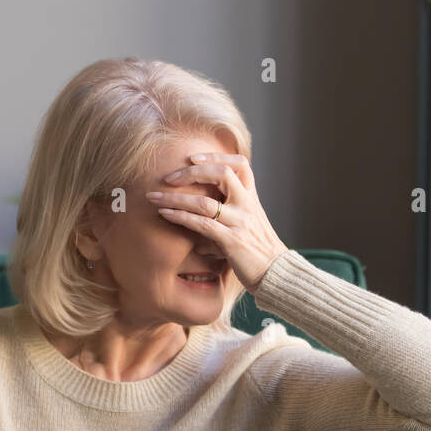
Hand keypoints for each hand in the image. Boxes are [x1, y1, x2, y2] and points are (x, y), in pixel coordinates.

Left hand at [145, 152, 288, 290]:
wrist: (277, 274)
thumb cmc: (259, 253)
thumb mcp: (248, 227)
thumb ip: (228, 220)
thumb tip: (201, 237)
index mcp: (252, 198)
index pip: (239, 164)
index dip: (215, 157)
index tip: (192, 157)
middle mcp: (247, 205)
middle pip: (221, 174)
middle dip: (191, 172)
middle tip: (168, 178)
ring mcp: (240, 222)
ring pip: (205, 202)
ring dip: (175, 198)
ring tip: (153, 197)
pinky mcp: (232, 241)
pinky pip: (202, 224)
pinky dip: (180, 217)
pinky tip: (165, 214)